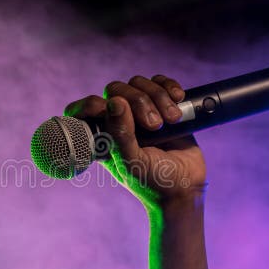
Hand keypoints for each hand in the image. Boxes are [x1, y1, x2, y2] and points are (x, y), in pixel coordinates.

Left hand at [64, 74, 206, 206]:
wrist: (185, 187)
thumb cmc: (153, 181)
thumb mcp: (132, 163)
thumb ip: (121, 135)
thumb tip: (114, 102)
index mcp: (101, 136)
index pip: (82, 110)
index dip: (90, 104)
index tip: (105, 110)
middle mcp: (117, 121)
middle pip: (116, 89)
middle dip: (138, 101)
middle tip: (154, 125)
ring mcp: (139, 111)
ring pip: (138, 83)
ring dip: (158, 96)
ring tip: (172, 119)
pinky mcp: (161, 105)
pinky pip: (159, 82)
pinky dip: (169, 86)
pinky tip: (179, 98)